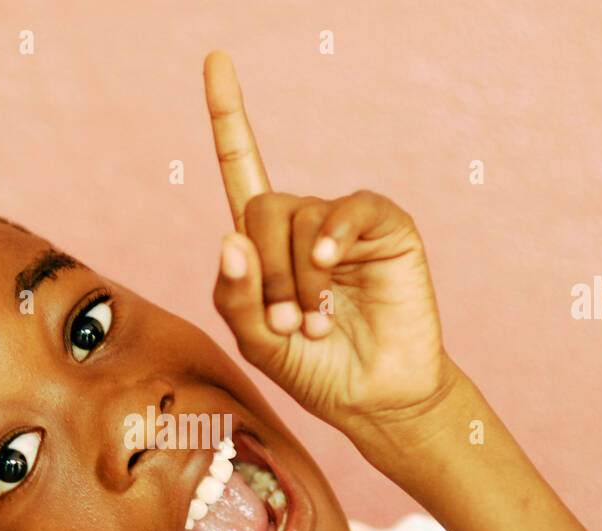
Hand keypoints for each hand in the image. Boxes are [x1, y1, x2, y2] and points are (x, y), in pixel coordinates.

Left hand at [203, 51, 459, 435]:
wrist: (375, 399)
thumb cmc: (315, 370)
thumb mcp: (257, 342)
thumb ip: (234, 296)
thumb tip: (229, 238)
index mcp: (265, 245)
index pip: (242, 168)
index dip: (228, 116)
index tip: (215, 60)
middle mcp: (303, 225)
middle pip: (260, 209)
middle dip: (265, 272)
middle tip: (287, 324)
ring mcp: (345, 225)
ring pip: (300, 218)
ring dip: (299, 279)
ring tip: (316, 324)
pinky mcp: (386, 229)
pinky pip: (350, 209)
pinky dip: (334, 236)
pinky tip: (331, 266)